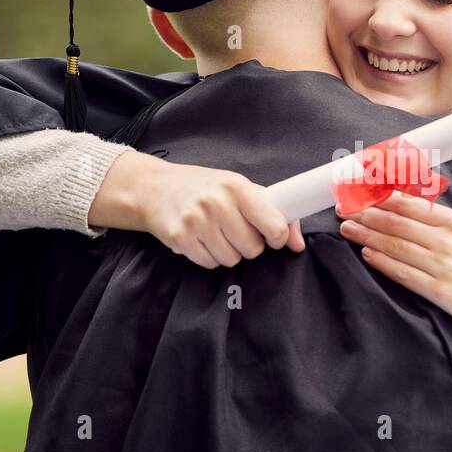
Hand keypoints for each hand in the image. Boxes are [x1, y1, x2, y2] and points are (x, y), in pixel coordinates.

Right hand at [89, 150, 303, 268]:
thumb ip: (273, 213)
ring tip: (216, 234)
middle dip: (249, 245)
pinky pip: (209, 264)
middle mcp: (217, 203)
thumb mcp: (239, 189)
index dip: (276, 237)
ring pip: (231, 259)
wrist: (155, 188)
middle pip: (253, 249)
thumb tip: (297, 244)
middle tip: (235, 231)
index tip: (270, 236)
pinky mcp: (179, 238)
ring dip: (228, 252)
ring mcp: (196, 221)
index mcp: (237, 187)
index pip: (274, 226)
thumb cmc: (204, 188)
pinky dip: (209, 257)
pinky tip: (201, 239)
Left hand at [337, 157, 451, 343]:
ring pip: (394, 247)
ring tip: (347, 228)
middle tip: (344, 206)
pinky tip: (367, 255)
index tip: (365, 188)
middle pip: (396, 223)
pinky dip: (382, 264)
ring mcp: (440, 268)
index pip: (413, 204)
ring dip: (367, 236)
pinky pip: (403, 275)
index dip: (384, 195)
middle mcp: (446, 243)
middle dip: (366, 213)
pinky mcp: (438, 293)